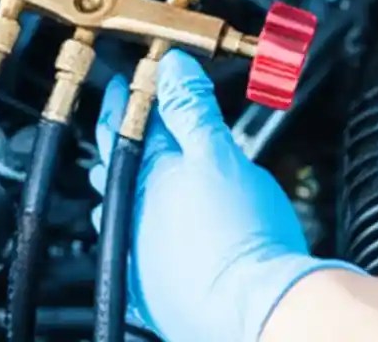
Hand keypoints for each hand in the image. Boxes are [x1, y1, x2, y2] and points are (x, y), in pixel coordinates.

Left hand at [90, 50, 360, 341]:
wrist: (261, 308)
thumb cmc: (246, 238)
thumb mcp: (223, 155)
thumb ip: (193, 109)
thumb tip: (173, 68)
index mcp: (146, 177)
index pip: (127, 124)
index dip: (124, 99)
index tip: (120, 84)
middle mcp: (131, 215)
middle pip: (117, 166)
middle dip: (117, 139)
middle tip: (119, 119)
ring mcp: (136, 255)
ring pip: (117, 211)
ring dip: (122, 188)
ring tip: (124, 174)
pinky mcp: (149, 292)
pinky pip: (130, 258)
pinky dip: (135, 239)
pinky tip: (141, 239)